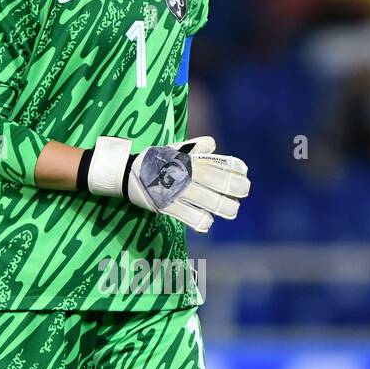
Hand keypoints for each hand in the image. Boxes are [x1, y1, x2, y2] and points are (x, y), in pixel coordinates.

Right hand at [84, 134, 249, 231]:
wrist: (124, 171)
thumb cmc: (153, 161)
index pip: (218, 162)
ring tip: (232, 210)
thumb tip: (212, 144)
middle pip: (217, 180)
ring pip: (206, 199)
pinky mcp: (165, 204)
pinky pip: (186, 214)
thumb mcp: (173, 149)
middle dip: (234, 187)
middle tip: (243, 193)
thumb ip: (195, 148)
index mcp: (189, 159)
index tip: (245, 174)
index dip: (235, 168)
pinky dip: (199, 220)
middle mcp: (185, 172)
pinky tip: (208, 224)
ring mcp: (176, 188)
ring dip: (222, 206)